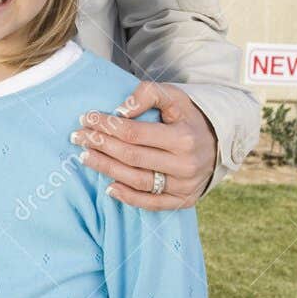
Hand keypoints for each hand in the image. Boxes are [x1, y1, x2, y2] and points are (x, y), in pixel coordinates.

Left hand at [72, 80, 217, 209]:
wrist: (218, 143)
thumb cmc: (189, 117)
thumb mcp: (175, 96)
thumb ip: (148, 94)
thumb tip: (120, 110)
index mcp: (183, 137)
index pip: (134, 133)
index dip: (106, 126)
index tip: (86, 118)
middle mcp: (185, 165)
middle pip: (131, 157)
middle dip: (100, 145)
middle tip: (78, 137)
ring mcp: (185, 186)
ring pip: (137, 180)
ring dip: (106, 169)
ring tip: (85, 157)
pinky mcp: (183, 200)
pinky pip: (150, 203)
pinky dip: (128, 197)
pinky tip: (108, 187)